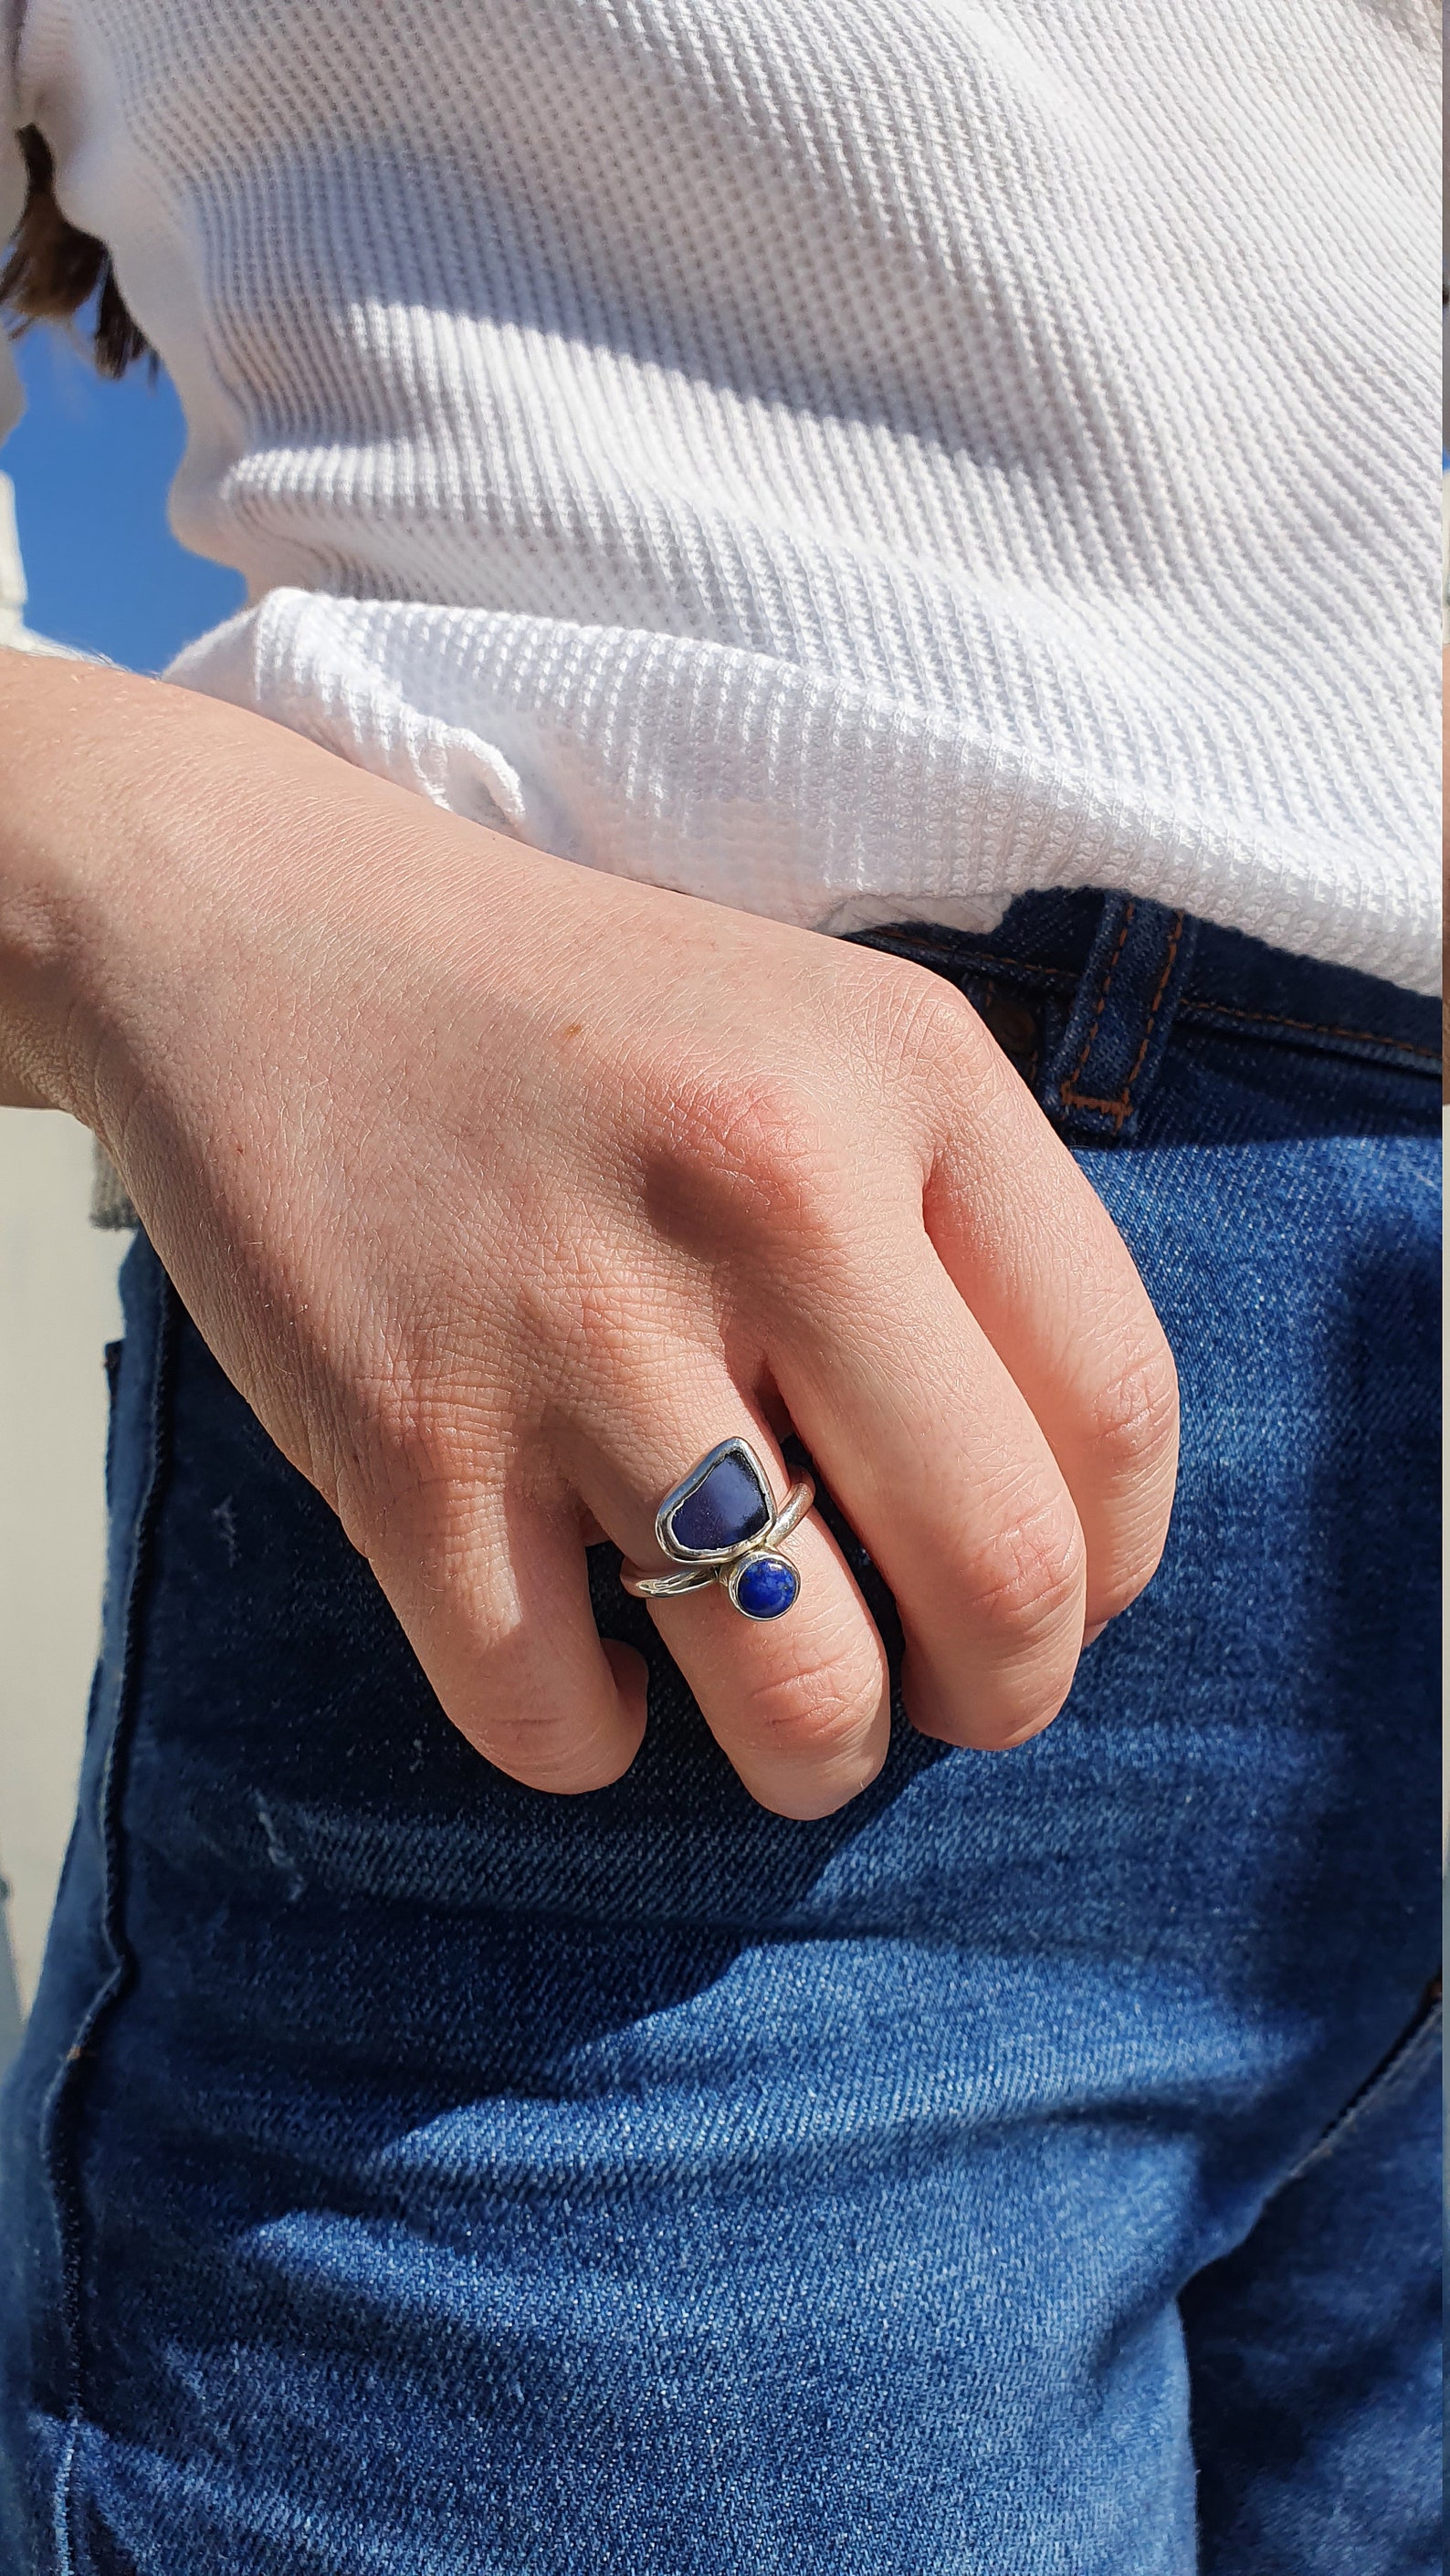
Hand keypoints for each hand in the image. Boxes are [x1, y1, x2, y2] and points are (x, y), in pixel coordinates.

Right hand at [0, 659, 1177, 1816]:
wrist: (252, 932)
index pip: (1119, 1408)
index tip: (1060, 1596)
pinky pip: (557, 1720)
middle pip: (1000, 1576)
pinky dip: (593, 1738)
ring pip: (797, 1695)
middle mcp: (767, 1194)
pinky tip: (588, 1657)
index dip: (1114, 1564)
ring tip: (787, 1713)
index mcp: (907, 1079)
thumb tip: (1056, 1535)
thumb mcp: (825, 1036)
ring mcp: (576, 1325)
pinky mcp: (403, 1441)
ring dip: (818, 1758)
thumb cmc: (576, 1020)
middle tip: (952, 1701)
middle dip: (1002, 1700)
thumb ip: (964, 1238)